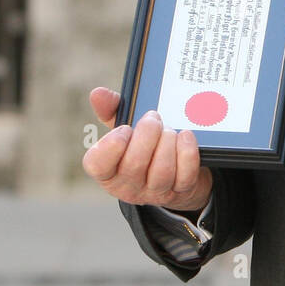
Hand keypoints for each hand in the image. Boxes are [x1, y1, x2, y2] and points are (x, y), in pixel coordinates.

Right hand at [81, 87, 212, 212]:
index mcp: (108, 170)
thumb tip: (99, 94)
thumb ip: (111, 110)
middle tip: (153, 119)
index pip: (97, 165)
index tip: (125, 127)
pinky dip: (187, 152)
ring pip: (161, 171)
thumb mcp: (126, 129)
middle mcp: (128, 186)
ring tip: (169, 129)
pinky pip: (185, 175)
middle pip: (134, 164)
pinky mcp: (180, 192)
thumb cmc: (143, 146)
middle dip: (147, 135)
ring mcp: (155, 192)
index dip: (111, 145)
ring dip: (167, 143)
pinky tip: (185, 136)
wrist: (176, 171)